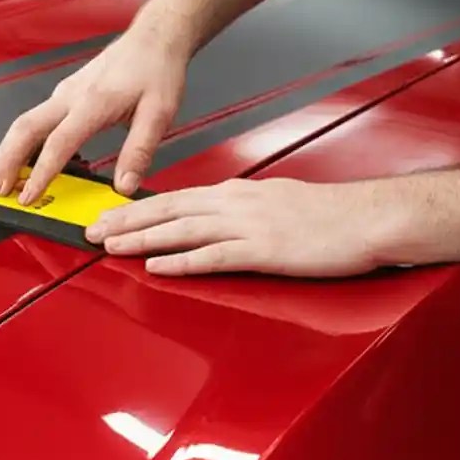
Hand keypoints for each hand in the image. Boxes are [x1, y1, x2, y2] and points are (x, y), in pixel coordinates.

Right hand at [0, 32, 186, 204]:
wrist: (154, 38)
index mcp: (93, 102)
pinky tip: (21, 157)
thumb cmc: (157, 70)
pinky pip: (36, 118)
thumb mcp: (159, 114)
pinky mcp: (66, 93)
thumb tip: (124, 186)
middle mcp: (71, 95)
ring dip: (7, 151)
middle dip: (6, 160)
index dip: (40, 173)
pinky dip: (21, 140)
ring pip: (24, 122)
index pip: (58, 143)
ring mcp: (65, 92)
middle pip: (24, 128)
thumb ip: (139, 152)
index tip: (29, 196)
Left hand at [85, 178, 412, 276]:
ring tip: (110, 245)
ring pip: (182, 230)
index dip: (138, 208)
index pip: (176, 199)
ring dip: (142, 239)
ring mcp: (249, 227)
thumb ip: (242, 213)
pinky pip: (215, 256)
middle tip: (90, 230)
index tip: (109, 215)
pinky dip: (182, 261)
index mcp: (237, 193)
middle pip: (168, 211)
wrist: (368, 218)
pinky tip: (158, 266)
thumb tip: (214, 222)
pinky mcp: (265, 251)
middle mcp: (236, 204)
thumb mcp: (275, 204)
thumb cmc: (329, 216)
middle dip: (126, 221)